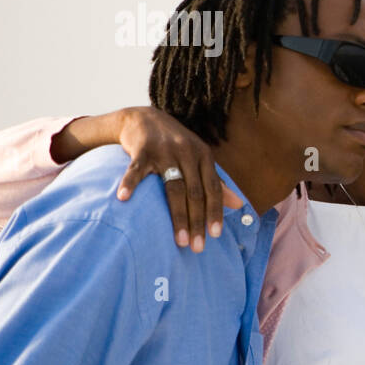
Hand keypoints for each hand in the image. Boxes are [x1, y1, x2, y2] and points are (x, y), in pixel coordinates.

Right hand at [112, 107, 240, 251]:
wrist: (144, 117)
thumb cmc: (176, 145)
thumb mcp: (199, 159)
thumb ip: (216, 182)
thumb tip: (239, 205)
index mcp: (204, 157)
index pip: (213, 190)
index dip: (215, 213)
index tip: (215, 236)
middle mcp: (188, 153)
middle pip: (195, 193)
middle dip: (197, 222)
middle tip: (197, 247)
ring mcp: (165, 151)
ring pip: (173, 187)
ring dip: (177, 216)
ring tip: (179, 240)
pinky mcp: (142, 149)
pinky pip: (136, 169)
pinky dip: (130, 182)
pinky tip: (124, 198)